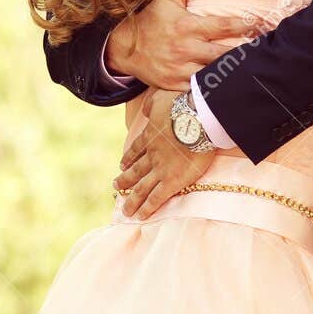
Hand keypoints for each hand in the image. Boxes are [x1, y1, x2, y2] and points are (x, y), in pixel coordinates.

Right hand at [104, 0, 257, 88]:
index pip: (223, 26)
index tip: (259, 23)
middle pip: (225, 53)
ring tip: (252, 68)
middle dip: (245, 52)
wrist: (126, 49)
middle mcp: (185, 48)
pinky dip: (215, 87)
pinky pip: (201, 89)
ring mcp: (180, 69)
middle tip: (263, 49)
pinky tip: (229, 84)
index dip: (244, 24)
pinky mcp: (176, 85)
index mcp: (187, 26)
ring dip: (233, 71)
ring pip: (215, 73)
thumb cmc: (151, 20)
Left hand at [112, 88, 214, 219]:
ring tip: (125, 209)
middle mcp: (152, 155)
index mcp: (150, 136)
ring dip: (132, 199)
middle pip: (135, 171)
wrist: (196, 119)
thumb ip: (151, 105)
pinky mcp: (173, 181)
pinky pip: (157, 198)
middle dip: (125, 180)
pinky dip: (148, 207)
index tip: (122, 165)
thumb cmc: (182, 105)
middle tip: (116, 187)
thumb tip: (146, 109)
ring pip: (142, 188)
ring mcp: (161, 170)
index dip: (129, 158)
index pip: (136, 150)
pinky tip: (140, 215)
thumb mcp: (160, 98)